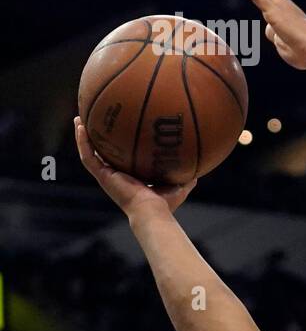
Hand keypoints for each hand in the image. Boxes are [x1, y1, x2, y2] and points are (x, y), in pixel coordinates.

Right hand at [75, 117, 195, 216]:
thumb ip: (186, 173)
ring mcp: (107, 175)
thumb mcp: (179, 183)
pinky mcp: (102, 176)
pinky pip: (88, 156)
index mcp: (130, 176)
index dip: (118, 145)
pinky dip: (83, 142)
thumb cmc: (166, 203)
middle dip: (97, 136)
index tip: (117, 130)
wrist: (152, 211)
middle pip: (103, 151)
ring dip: (84, 136)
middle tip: (93, 119)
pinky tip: (81, 127)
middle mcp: (116, 175)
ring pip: (90, 152)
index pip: (121, 157)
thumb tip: (200, 163)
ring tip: (80, 118)